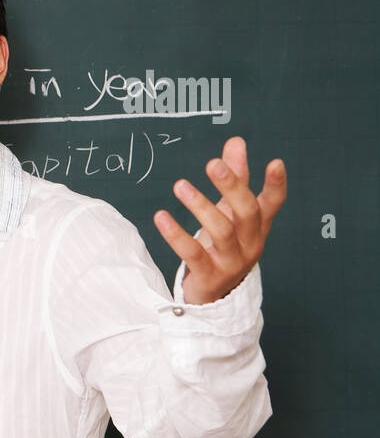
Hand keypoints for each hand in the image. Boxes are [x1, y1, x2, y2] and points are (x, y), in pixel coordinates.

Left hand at [153, 136, 286, 304]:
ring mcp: (231, 261)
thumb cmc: (224, 246)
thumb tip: (235, 142)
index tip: (275, 163)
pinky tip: (161, 217)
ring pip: (221, 231)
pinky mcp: (209, 275)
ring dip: (201, 206)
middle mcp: (250, 244)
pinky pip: (192, 253)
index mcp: (257, 227)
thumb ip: (235, 178)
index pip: (272, 204)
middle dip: (232, 186)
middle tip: (213, 163)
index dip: (276, 185)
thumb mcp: (230, 213)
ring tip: (180, 185)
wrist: (215, 296)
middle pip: (247, 212)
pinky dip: (176, 235)